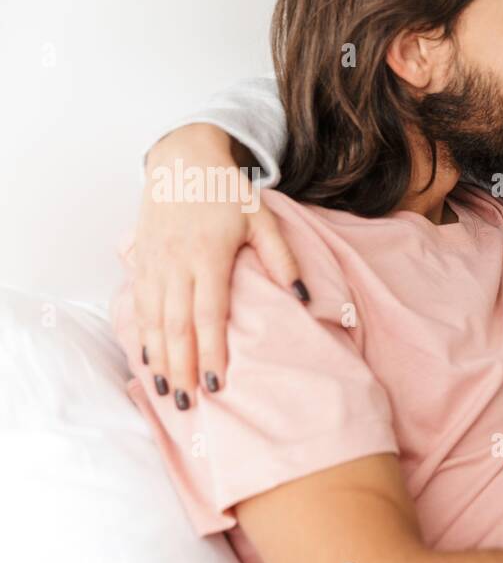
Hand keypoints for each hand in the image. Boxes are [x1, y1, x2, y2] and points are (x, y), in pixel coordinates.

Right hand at [134, 124, 301, 404]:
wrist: (183, 159)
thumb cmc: (228, 192)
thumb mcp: (263, 218)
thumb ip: (282, 259)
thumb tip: (304, 298)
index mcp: (209, 255)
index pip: (209, 314)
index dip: (211, 351)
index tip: (216, 384)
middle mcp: (176, 263)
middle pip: (177, 326)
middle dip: (182, 367)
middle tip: (189, 403)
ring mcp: (154, 262)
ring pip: (152, 319)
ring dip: (158, 358)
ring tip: (167, 390)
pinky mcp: (140, 260)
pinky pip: (138, 305)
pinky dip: (141, 335)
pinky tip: (146, 360)